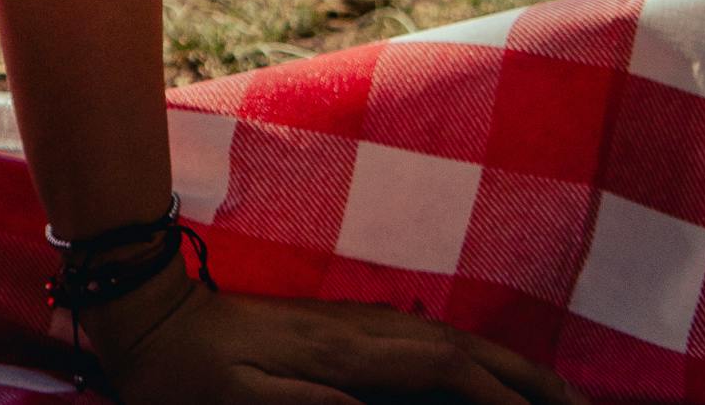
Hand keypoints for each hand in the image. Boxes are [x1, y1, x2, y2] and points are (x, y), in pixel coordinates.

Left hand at [95, 279, 593, 404]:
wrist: (148, 310)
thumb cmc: (191, 375)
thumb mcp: (247, 404)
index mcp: (350, 351)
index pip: (450, 373)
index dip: (505, 400)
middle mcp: (363, 330)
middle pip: (466, 352)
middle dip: (529, 381)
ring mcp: (354, 324)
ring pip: (452, 344)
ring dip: (506, 368)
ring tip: (555, 397)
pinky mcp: (341, 329)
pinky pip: (427, 344)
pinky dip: (470, 361)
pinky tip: (481, 378)